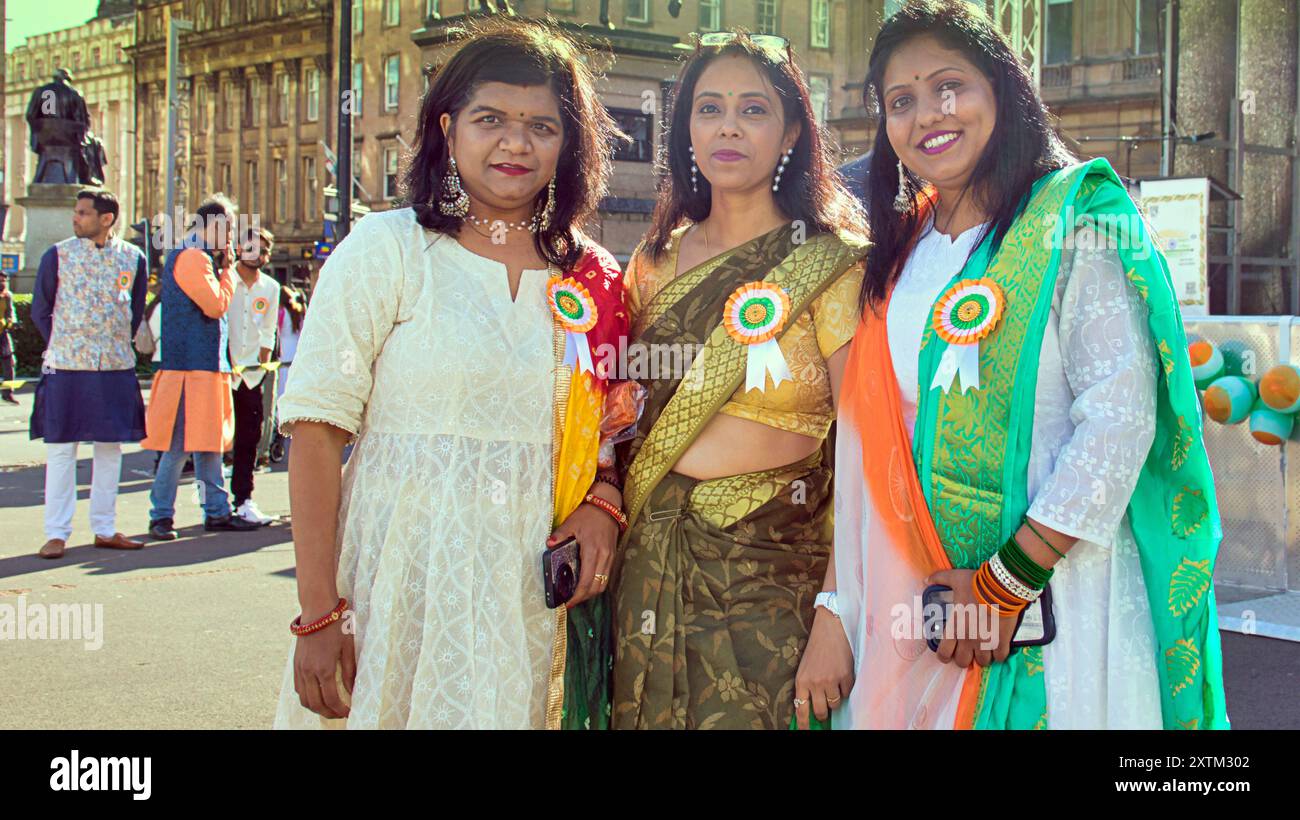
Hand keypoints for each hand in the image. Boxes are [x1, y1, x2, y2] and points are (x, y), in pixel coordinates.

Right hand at [293, 612, 355, 719]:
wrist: (317, 609)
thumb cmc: (336, 626)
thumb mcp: (348, 648)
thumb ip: (350, 672)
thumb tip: (352, 691)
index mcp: (324, 668)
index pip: (331, 699)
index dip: (340, 709)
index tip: (349, 712)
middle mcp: (309, 671)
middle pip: (315, 703)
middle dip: (328, 713)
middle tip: (340, 713)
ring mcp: (300, 668)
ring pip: (304, 698)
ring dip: (316, 707)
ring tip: (329, 707)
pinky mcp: (296, 664)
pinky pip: (298, 687)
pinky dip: (306, 696)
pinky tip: (317, 695)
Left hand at [550, 502, 617, 608]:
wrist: (607, 505)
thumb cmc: (588, 514)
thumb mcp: (571, 523)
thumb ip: (560, 535)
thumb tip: (548, 545)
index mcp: (593, 551)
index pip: (586, 581)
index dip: (577, 595)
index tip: (567, 602)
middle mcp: (604, 557)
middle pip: (597, 587)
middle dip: (584, 598)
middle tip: (571, 601)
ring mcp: (610, 557)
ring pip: (603, 584)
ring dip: (591, 592)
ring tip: (578, 594)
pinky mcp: (612, 556)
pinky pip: (606, 576)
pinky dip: (596, 583)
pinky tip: (586, 583)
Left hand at [793, 607, 854, 727]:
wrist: (830, 629)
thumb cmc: (816, 649)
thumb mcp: (805, 668)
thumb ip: (807, 687)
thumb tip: (811, 708)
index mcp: (802, 681)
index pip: (801, 709)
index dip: (804, 724)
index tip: (805, 731)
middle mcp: (815, 683)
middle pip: (820, 711)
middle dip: (823, 714)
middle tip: (825, 710)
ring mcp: (831, 680)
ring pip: (835, 704)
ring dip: (835, 699)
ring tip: (834, 685)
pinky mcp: (845, 676)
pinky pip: (847, 693)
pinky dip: (846, 688)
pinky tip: (842, 676)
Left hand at [925, 569, 1016, 667]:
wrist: (1000, 587)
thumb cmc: (975, 584)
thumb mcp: (954, 578)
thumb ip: (939, 579)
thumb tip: (925, 580)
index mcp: (955, 628)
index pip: (943, 653)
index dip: (944, 656)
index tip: (948, 654)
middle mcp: (969, 639)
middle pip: (962, 662)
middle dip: (964, 658)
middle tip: (967, 650)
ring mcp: (986, 643)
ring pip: (982, 662)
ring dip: (982, 656)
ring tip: (983, 648)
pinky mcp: (1002, 641)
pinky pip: (1000, 658)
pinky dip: (999, 654)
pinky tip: (998, 646)